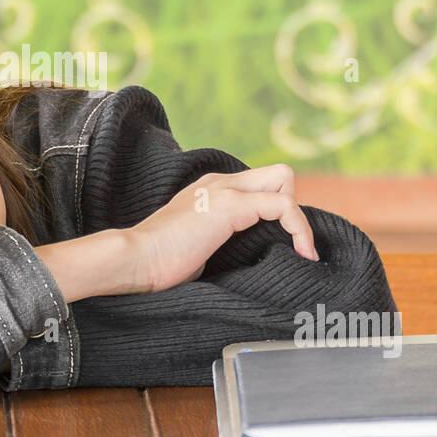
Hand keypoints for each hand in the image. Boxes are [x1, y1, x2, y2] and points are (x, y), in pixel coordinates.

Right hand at [124, 164, 317, 293]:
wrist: (134, 259)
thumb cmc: (158, 264)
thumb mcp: (197, 247)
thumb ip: (218, 241)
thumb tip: (246, 260)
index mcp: (209, 190)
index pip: (259, 185)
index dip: (278, 213)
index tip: (286, 248)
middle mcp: (219, 182)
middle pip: (277, 173)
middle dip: (292, 208)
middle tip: (291, 244)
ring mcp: (225, 190)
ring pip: (284, 178)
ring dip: (300, 218)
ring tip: (302, 252)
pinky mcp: (231, 205)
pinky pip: (284, 204)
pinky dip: (300, 228)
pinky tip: (302, 253)